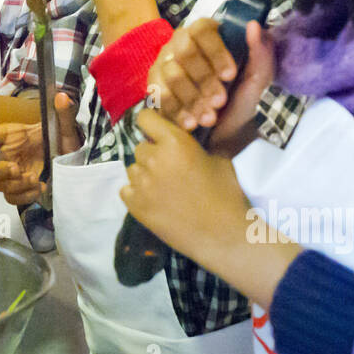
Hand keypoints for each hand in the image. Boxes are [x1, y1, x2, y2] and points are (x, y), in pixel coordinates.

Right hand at [0, 93, 80, 204]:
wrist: (72, 158)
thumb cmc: (63, 140)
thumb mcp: (64, 127)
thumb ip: (62, 114)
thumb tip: (63, 98)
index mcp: (10, 136)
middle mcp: (6, 154)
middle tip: (17, 169)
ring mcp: (12, 173)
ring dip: (14, 186)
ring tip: (33, 178)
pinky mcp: (21, 188)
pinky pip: (12, 197)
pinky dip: (24, 196)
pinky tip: (39, 188)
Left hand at [121, 109, 249, 271]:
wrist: (223, 235)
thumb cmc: (226, 194)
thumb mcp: (217, 158)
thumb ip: (193, 144)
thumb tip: (182, 137)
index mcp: (175, 142)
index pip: (145, 118)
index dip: (151, 125)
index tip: (156, 132)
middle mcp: (154, 159)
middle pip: (140, 147)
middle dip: (153, 154)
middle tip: (170, 169)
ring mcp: (141, 183)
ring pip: (133, 169)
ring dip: (145, 174)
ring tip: (164, 188)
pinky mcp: (135, 205)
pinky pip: (126, 189)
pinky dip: (137, 193)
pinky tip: (155, 200)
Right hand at [148, 20, 274, 149]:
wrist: (227, 132)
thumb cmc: (240, 98)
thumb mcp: (258, 79)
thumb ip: (260, 53)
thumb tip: (253, 26)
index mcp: (206, 36)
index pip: (202, 29)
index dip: (215, 51)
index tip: (230, 75)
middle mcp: (180, 44)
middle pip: (184, 50)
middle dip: (204, 78)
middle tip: (220, 101)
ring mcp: (164, 64)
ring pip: (173, 75)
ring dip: (193, 99)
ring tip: (210, 118)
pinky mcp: (155, 87)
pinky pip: (160, 95)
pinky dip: (178, 111)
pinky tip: (192, 123)